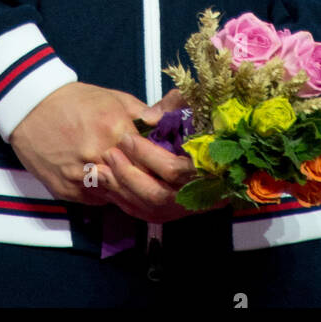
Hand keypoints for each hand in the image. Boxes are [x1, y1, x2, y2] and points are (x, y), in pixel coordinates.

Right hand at [8, 81, 150, 206]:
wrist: (30, 106)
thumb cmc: (74, 99)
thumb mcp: (112, 97)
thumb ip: (142, 112)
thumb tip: (167, 122)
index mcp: (114, 129)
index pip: (151, 159)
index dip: (160, 164)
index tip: (164, 165)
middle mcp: (98, 155)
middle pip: (136, 182)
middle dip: (146, 182)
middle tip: (154, 181)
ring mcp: (81, 176)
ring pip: (117, 196)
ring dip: (126, 191)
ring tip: (132, 184)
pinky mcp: (66, 190)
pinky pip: (96, 201)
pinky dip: (105, 194)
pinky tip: (106, 182)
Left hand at [96, 87, 225, 223]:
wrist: (222, 155)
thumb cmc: (206, 125)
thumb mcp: (194, 109)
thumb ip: (175, 107)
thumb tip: (152, 114)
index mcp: (209, 168)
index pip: (174, 170)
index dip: (148, 156)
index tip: (127, 138)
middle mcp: (200, 195)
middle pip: (158, 195)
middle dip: (129, 175)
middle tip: (109, 153)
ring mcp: (185, 208)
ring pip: (150, 208)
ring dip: (122, 190)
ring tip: (98, 169)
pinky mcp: (171, 214)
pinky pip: (145, 214)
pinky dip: (123, 200)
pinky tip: (106, 184)